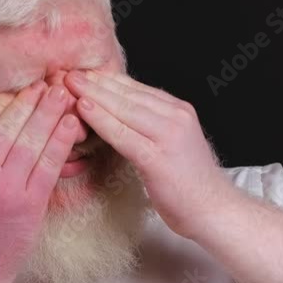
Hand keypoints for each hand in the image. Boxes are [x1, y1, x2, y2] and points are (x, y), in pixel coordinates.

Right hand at [0, 82, 78, 278]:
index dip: (6, 101)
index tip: (23, 88)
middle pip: (9, 127)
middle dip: (32, 101)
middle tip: (49, 82)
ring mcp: (5, 189)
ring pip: (30, 141)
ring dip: (50, 114)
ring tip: (64, 95)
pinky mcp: (29, 204)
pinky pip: (48, 165)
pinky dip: (61, 141)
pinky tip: (72, 125)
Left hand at [65, 70, 238, 238]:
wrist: (214, 210)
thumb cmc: (191, 184)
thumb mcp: (175, 143)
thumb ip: (154, 126)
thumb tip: (124, 116)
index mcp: (180, 111)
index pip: (138, 89)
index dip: (109, 80)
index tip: (85, 74)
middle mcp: (176, 117)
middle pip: (128, 94)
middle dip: (96, 82)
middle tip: (68, 72)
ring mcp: (168, 136)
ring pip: (123, 109)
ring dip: (93, 94)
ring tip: (68, 84)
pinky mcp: (157, 158)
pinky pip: (122, 134)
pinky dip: (100, 119)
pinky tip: (83, 109)